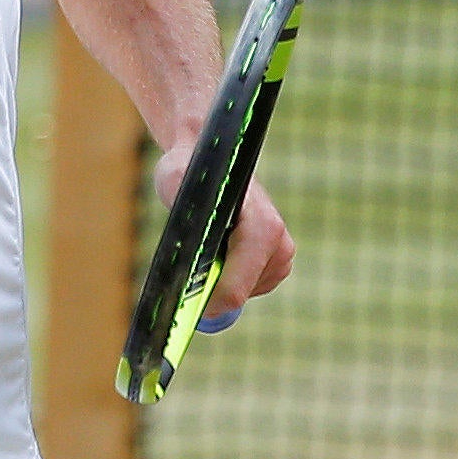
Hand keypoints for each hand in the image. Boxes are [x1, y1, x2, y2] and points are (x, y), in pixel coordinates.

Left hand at [154, 143, 296, 324]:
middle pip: (237, 298)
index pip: (234, 291)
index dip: (202, 302)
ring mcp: (283, 255)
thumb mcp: (174, 183)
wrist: (216, 156)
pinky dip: (228, 279)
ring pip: (241, 296)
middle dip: (208, 289)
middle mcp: (280, 243)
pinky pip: (247, 290)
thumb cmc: (193, 169)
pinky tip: (221, 248)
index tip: (178, 293)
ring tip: (209, 242)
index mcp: (263, 228)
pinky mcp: (280, 263)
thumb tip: (185, 273)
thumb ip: (182, 221)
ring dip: (218, 280)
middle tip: (189, 257)